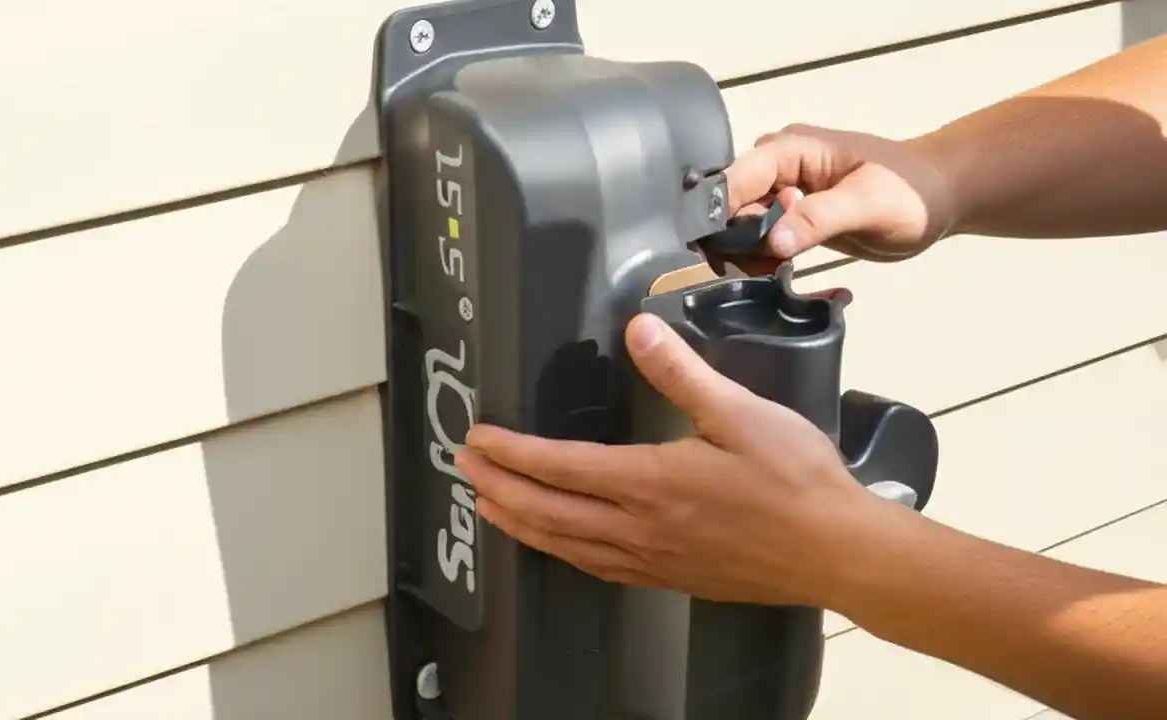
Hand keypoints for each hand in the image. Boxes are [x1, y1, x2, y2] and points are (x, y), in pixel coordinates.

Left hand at [455, 312, 906, 608]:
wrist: (837, 553)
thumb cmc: (796, 481)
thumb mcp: (741, 412)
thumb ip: (682, 372)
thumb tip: (639, 326)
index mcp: (649, 482)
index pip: (558, 466)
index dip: (510, 451)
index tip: (477, 437)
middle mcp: (638, 527)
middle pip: (546, 511)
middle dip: (497, 486)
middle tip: (463, 467)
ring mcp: (651, 559)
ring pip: (563, 545)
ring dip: (518, 523)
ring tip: (488, 505)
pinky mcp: (669, 578)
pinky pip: (595, 568)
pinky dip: (560, 552)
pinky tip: (556, 546)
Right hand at [725, 124, 959, 262]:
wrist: (940, 200)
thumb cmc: (911, 192)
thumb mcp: (867, 204)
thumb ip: (817, 219)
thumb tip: (770, 242)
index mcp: (791, 149)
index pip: (735, 177)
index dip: (721, 213)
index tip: (722, 250)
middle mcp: (779, 166)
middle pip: (730, 203)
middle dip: (734, 238)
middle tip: (761, 265)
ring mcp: (783, 192)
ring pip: (740, 223)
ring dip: (747, 251)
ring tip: (773, 270)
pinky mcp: (792, 216)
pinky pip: (759, 236)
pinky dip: (761, 256)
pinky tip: (778, 270)